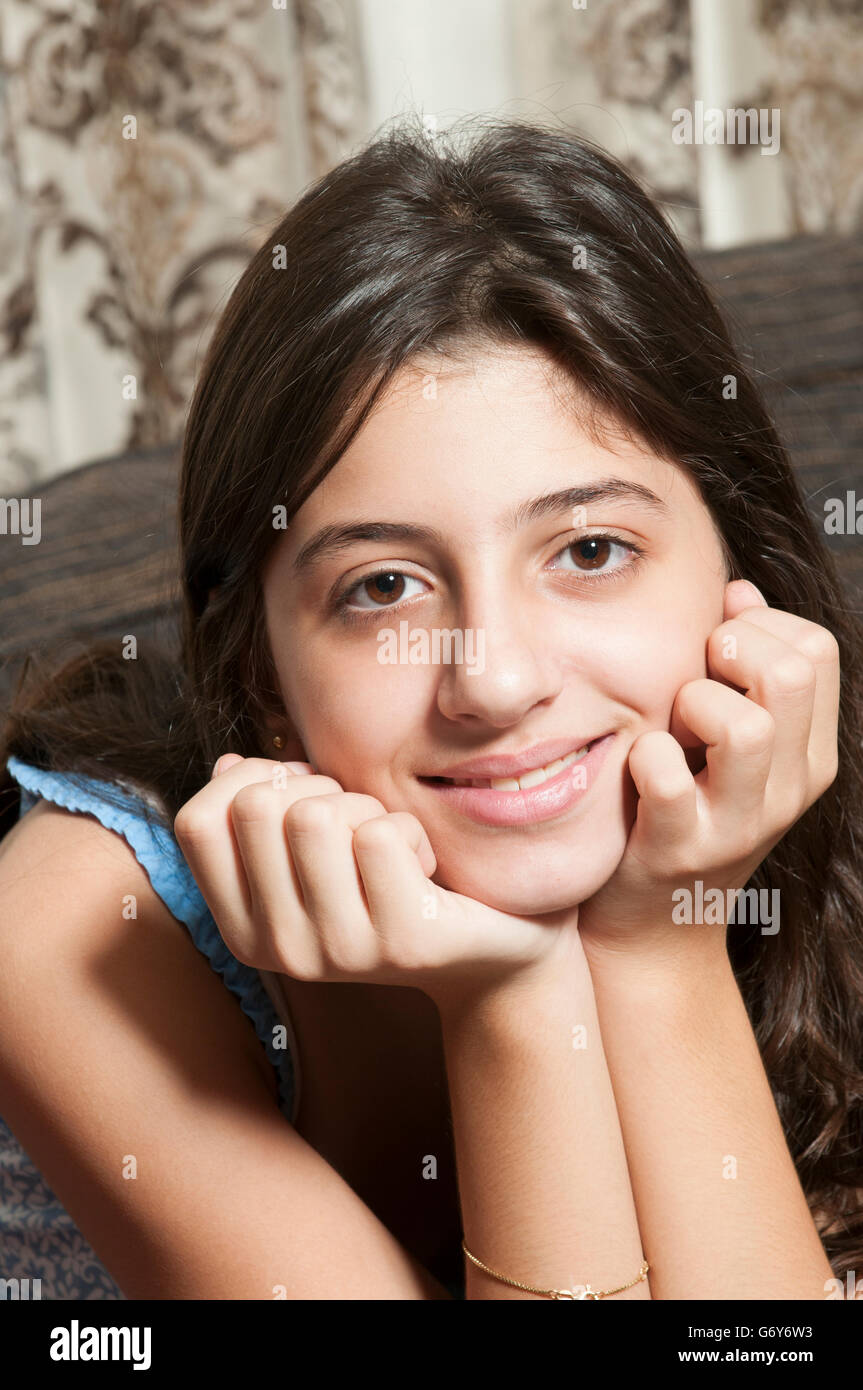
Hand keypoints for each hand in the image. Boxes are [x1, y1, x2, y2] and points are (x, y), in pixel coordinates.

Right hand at [173, 755, 588, 1015]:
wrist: (487, 956)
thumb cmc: (392, 885)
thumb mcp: (316, 854)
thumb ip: (266, 813)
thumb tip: (229, 766)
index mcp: (243, 927)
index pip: (196, 823)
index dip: (247, 781)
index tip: (298, 790)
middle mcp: (279, 949)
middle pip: (259, 807)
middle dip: (314, 788)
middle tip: (356, 819)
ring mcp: (338, 951)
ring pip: (317, 817)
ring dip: (364, 807)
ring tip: (389, 843)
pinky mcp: (401, 942)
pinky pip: (380, 835)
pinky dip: (409, 828)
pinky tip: (424, 867)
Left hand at [577, 579, 839, 968]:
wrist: (651, 928)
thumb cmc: (679, 811)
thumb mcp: (727, 745)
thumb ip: (741, 667)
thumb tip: (739, 592)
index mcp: (809, 755)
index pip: (816, 648)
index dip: (758, 629)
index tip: (716, 656)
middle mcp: (790, 789)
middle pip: (792, 671)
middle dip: (729, 654)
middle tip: (692, 682)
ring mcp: (739, 824)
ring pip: (746, 724)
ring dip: (691, 703)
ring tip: (671, 727)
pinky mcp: (680, 849)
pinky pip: (667, 773)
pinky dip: (644, 755)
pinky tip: (637, 765)